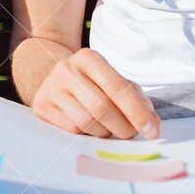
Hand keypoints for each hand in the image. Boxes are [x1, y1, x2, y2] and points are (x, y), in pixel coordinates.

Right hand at [30, 48, 158, 139]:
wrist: (51, 78)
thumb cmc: (91, 83)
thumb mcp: (114, 82)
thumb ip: (137, 100)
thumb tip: (152, 125)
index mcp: (89, 58)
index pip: (117, 87)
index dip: (136, 111)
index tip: (151, 131)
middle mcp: (67, 69)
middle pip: (101, 107)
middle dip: (122, 126)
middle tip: (131, 134)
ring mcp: (51, 88)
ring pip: (86, 122)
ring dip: (104, 132)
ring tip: (109, 128)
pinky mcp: (42, 107)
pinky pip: (71, 130)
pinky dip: (86, 135)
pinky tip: (90, 128)